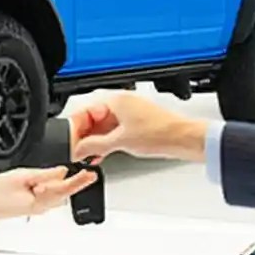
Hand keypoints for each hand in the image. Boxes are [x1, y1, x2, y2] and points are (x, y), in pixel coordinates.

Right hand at [0, 165, 97, 220]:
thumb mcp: (21, 176)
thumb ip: (44, 175)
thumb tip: (62, 171)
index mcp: (40, 200)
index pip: (65, 189)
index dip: (79, 180)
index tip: (91, 174)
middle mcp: (42, 207)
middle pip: (65, 194)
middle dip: (78, 184)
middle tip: (92, 174)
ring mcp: (39, 208)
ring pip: (59, 196)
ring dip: (70, 187)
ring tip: (81, 177)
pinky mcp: (35, 206)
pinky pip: (51, 198)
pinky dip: (59, 189)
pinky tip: (61, 183)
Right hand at [69, 91, 206, 161]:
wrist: (185, 139)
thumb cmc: (160, 133)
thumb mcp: (120, 142)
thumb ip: (94, 145)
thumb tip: (79, 149)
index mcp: (116, 99)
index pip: (85, 110)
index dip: (75, 128)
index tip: (70, 142)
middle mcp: (123, 102)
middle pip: (94, 118)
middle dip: (85, 135)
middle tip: (77, 151)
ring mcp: (131, 112)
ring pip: (104, 125)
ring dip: (96, 140)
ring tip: (89, 155)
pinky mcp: (138, 123)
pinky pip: (115, 130)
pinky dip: (108, 141)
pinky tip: (104, 153)